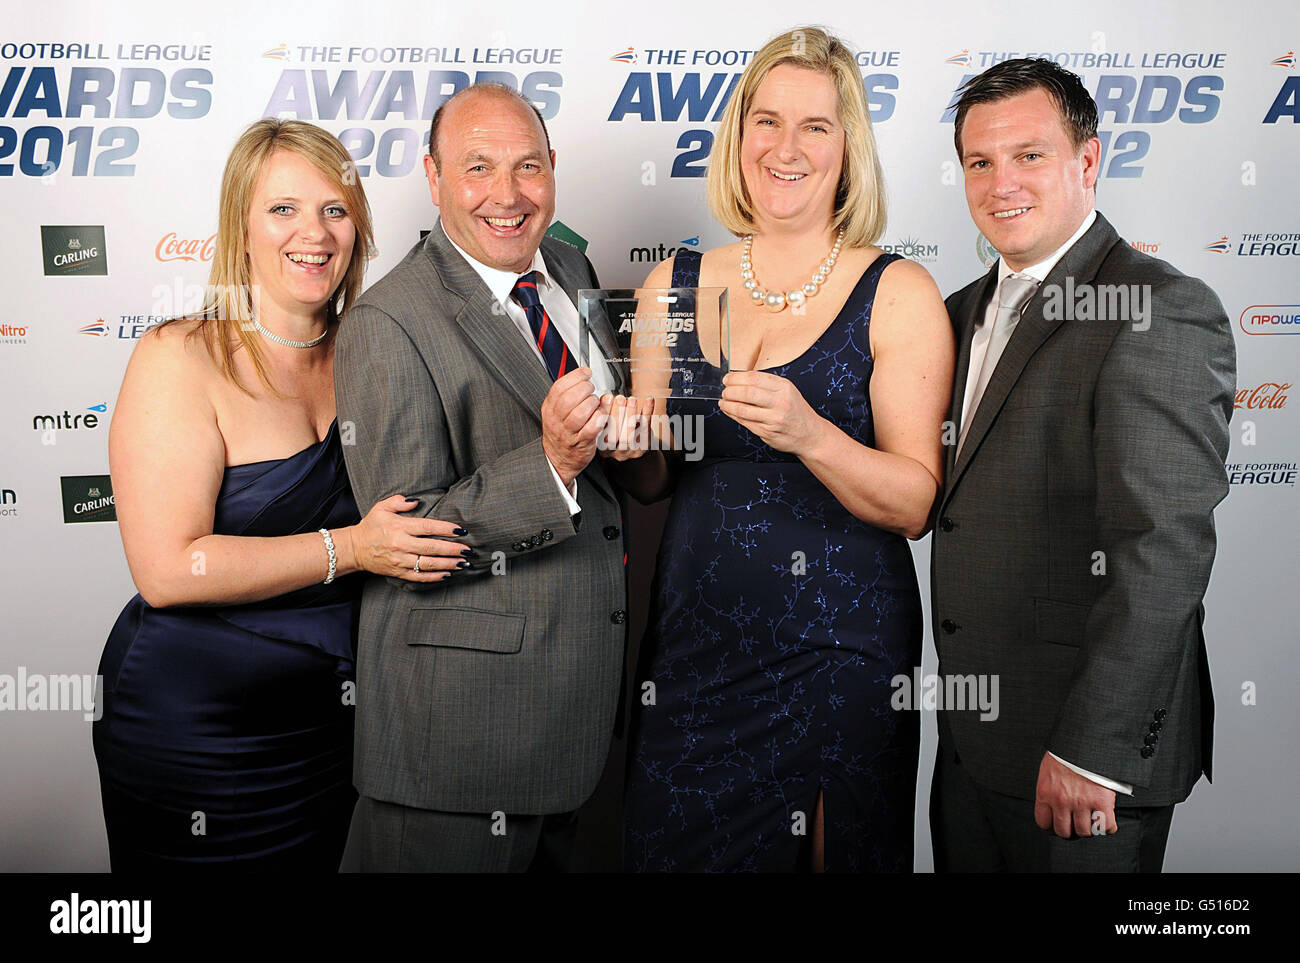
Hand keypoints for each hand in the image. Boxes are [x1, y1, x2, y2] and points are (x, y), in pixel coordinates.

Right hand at [344, 493, 470, 582]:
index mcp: (399, 527)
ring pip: (428, 564)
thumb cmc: (371, 526)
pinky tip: (448, 574)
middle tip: (468, 549)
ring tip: (463, 563)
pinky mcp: (398, 572)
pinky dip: (435, 577)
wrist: (354, 549)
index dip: (446, 528)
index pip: (427, 527)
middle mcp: (401, 544)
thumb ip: (399, 502)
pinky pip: (419, 577)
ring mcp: (400, 560)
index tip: (461, 530)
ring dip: (448, 564)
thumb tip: (416, 501)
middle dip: (452, 549)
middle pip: (432, 547)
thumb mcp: (381, 508)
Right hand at [541, 367, 606, 485]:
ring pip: (580, 413)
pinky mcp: (582, 443)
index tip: (586, 373)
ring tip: (595, 403)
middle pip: (569, 398)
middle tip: (591, 389)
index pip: (559, 387)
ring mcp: (568, 432)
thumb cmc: (561, 432)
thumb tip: (580, 375)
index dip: (575, 376)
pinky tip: (600, 415)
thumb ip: (565, 394)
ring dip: (592, 404)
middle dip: (585, 389)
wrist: (558, 458)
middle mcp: (557, 420)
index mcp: (550, 408)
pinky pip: (592, 428)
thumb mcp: (555, 411)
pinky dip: (599, 418)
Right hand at [596, 394, 658, 460]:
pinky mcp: (645, 445)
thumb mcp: (606, 422)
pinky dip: (648, 412)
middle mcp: (615, 452)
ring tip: (632, 399)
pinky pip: (646, 428)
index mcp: (602, 446)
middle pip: (615, 435)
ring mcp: (631, 451)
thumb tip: (606, 398)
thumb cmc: (617, 429)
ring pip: (630, 434)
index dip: (604, 413)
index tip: (607, 398)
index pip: (599, 430)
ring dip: (631, 414)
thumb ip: (603, 411)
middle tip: (620, 398)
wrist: (635, 443)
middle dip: (617, 414)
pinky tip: (649, 399)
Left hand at [719, 370, 823, 453]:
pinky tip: (729, 411)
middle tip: (724, 391)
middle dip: (730, 391)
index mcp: (783, 387)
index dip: (736, 378)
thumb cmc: (796, 411)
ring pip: (743, 409)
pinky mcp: (768, 432)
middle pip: (747, 393)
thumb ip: (766, 384)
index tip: (727, 379)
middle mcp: (780, 401)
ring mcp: (774, 418)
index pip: (754, 378)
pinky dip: (733, 416)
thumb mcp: (787, 391)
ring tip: (723, 402)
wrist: (810, 434)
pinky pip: (745, 422)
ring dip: (728, 405)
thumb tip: (739, 379)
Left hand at [1034, 752, 1117, 838]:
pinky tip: (1106, 820)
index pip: (1044, 822)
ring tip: (1091, 820)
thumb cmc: (1067, 753)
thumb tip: (1051, 805)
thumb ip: (1049, 789)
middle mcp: (1061, 801)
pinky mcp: (1101, 802)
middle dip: (1070, 831)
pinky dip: (1108, 827)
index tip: (1057, 827)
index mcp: (1045, 793)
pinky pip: (1106, 827)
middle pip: (1064, 832)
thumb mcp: (1048, 771)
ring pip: (1085, 832)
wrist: (1085, 741)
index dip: (1052, 828)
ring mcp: (1082, 803)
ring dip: (1089, 828)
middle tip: (1076, 825)